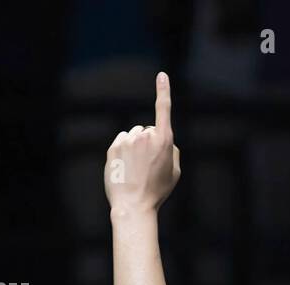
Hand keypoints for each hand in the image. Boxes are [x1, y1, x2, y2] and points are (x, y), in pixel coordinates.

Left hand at [104, 72, 179, 212]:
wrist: (133, 204)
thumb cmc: (157, 191)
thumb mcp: (175, 172)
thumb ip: (172, 151)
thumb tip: (163, 140)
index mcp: (164, 141)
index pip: (164, 110)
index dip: (164, 91)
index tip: (162, 76)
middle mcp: (145, 136)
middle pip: (148, 130)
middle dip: (149, 142)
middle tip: (149, 166)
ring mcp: (128, 140)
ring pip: (134, 136)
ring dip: (136, 147)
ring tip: (136, 169)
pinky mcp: (114, 146)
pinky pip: (122, 141)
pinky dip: (124, 150)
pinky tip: (126, 167)